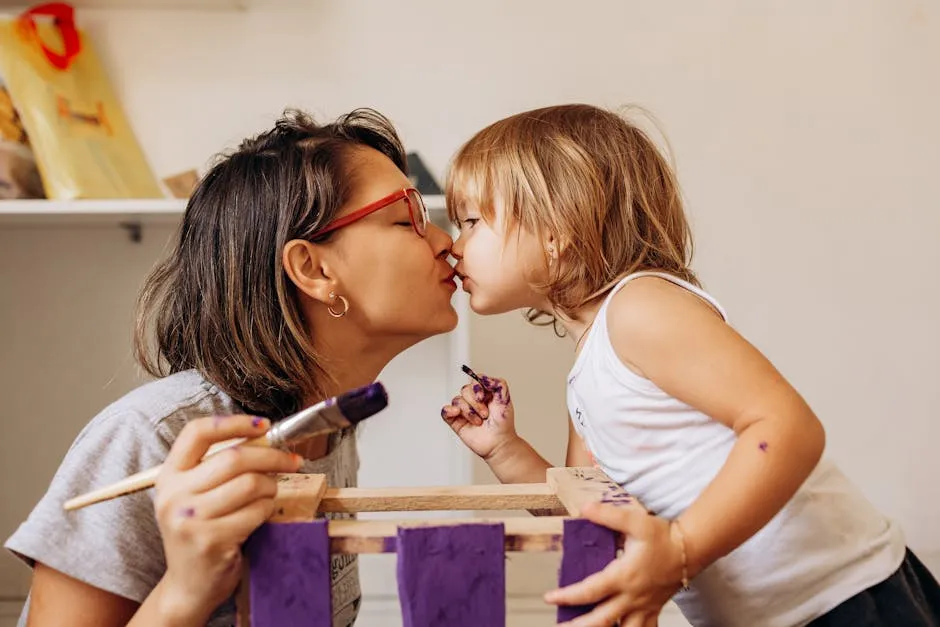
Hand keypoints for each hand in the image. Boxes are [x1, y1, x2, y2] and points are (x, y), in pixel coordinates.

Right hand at [153, 415, 301, 622]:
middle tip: (291, 461)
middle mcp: (173, 495)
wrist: (189, 584)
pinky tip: (260, 516)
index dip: (234, 422)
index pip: (197, 432)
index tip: (263, 425)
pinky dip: (267, 509)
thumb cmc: (203, 531)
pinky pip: (256, 511)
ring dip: (271, 486)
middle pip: (233, 457)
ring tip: (270, 493)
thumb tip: (265, 436)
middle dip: (272, 456)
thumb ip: (218, 466)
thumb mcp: (197, 495)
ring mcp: (189, 520)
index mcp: (169, 476)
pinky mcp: (210, 540)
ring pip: (250, 483)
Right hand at [441, 373, 517, 459]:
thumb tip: (481, 377)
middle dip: (475, 403)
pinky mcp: (455, 421)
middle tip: (485, 414)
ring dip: (469, 412)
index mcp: (484, 392)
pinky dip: (449, 410)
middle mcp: (473, 400)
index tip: (484, 397)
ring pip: (457, 400)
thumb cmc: (503, 423)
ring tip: (478, 422)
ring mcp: (463, 410)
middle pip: (465, 390)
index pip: (474, 380)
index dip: (477, 387)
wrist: (499, 443)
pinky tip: (456, 413)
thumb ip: (497, 383)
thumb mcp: (505, 399)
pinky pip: (445, 411)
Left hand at [545, 503, 685, 626]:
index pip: (590, 591)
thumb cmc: (664, 536)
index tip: (550, 597)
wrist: (691, 548)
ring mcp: (643, 606)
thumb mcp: (635, 521)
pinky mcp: (653, 609)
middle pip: (601, 621)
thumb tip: (584, 508)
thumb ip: (608, 515)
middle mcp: (632, 597)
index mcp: (623, 576)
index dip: (568, 597)